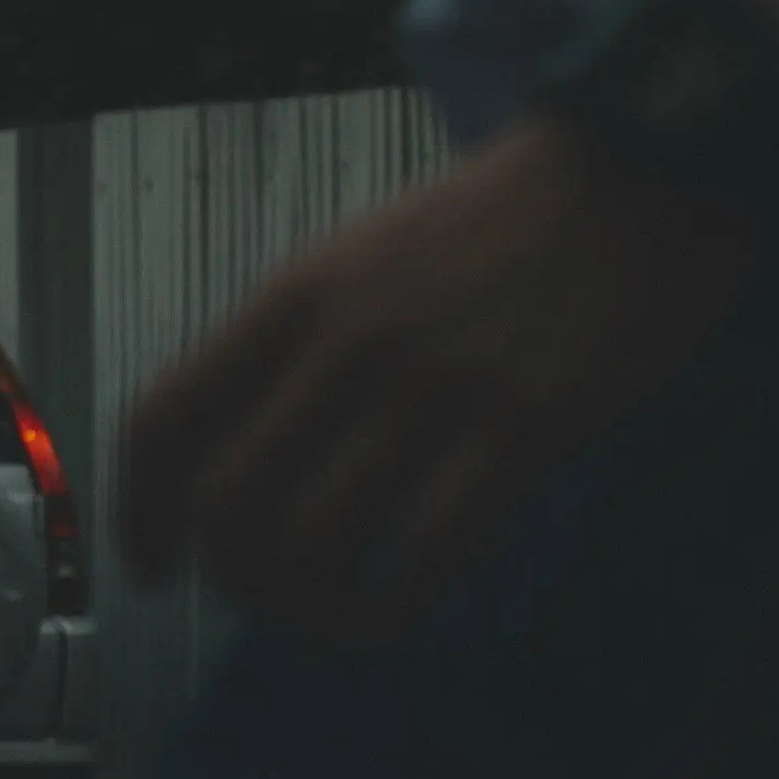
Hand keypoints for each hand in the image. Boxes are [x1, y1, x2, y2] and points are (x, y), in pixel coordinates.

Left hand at [120, 117, 754, 643]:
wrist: (640, 165)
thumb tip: (236, 454)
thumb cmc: (499, 223)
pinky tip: (396, 612)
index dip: (138, 512)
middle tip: (256, 596)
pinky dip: (394, 608)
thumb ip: (295, 344)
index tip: (151, 564)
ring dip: (306, 605)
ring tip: (328, 613)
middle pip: (226, 501)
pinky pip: (428, 553)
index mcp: (295, 294)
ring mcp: (437, 384)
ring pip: (314, 541)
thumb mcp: (362, 256)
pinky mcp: (527, 426)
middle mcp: (349, 340)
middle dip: (227, 576)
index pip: (166, 418)